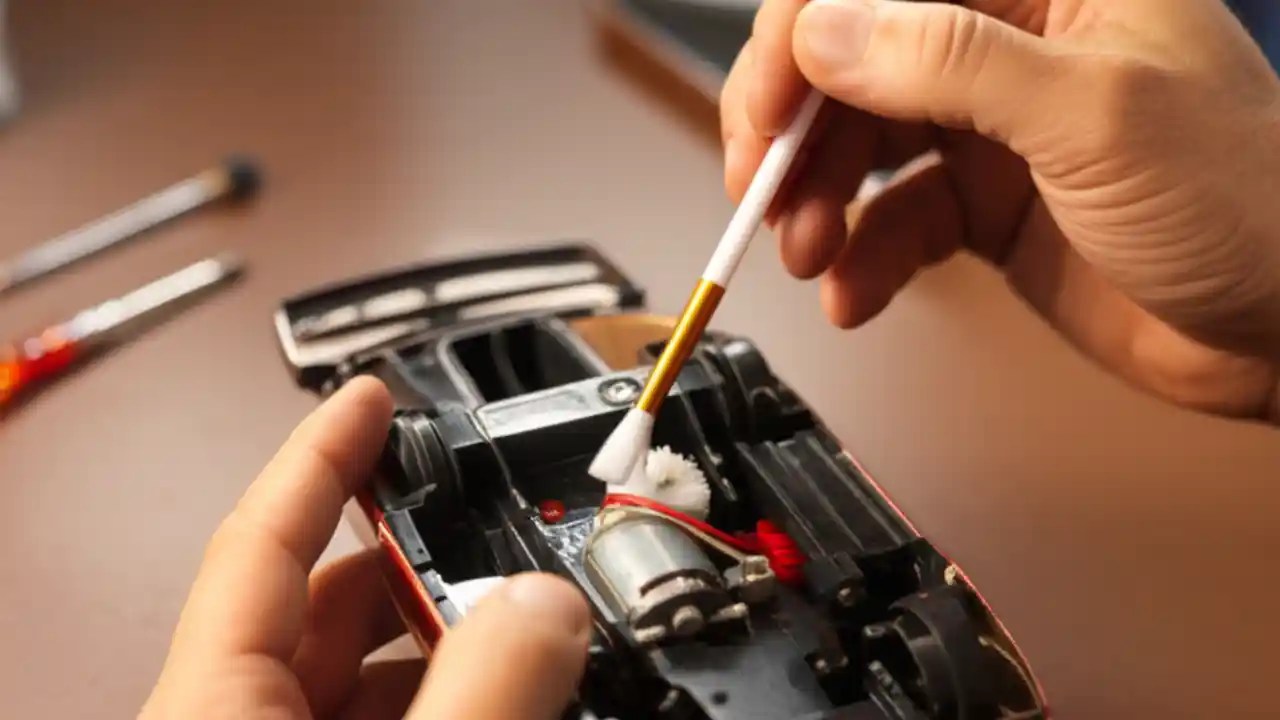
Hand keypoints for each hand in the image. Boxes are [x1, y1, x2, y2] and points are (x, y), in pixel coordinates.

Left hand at [140, 377, 590, 719]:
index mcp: (213, 705)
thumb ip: (483, 689)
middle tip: (496, 536)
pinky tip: (496, 702)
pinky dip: (435, 693)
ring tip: (521, 634)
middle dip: (418, 558)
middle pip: (322, 599)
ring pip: (354, 667)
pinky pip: (372, 716)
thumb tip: (544, 606)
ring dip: (438, 638)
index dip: (320, 450)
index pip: (260, 535)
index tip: (368, 395)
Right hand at [723, 0, 1279, 421]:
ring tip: (805, 252)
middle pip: (856, 58)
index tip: (769, 108)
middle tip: (759, 188)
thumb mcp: (1095, 115)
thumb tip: (829, 33)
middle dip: (795, 127)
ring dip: (816, 200)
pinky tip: (853, 291)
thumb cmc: (1248, 204)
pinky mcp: (987, 206)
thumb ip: (951, 62)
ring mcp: (995, 128)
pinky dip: (861, 258)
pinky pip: (894, 219)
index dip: (808, 33)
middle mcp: (1011, 45)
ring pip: (862, 141)